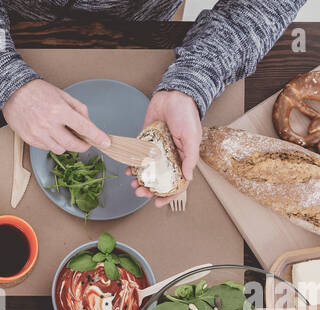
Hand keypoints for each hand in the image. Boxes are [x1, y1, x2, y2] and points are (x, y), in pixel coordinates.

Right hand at [3, 79, 109, 154]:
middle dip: (82, 146)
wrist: (13, 93)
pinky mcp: (30, 139)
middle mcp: (49, 124)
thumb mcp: (63, 95)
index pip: (84, 127)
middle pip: (73, 144)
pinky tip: (50, 133)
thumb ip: (78, 109)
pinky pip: (47, 148)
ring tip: (62, 133)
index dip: (97, 137)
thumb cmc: (38, 92)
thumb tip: (88, 124)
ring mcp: (39, 133)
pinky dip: (53, 144)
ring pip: (60, 149)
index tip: (105, 142)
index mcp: (60, 110)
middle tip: (85, 142)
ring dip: (66, 145)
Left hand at [129, 90, 201, 206]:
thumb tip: (187, 178)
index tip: (158, 203)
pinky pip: (138, 157)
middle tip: (140, 193)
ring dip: (139, 180)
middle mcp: (169, 157)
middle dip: (149, 190)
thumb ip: (190, 158)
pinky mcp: (145, 142)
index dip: (169, 196)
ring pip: (147, 171)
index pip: (177, 183)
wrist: (173, 95)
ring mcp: (156, 150)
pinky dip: (132, 165)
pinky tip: (128, 169)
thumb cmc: (186, 114)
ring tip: (132, 184)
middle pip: (159, 180)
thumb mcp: (191, 137)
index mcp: (183, 158)